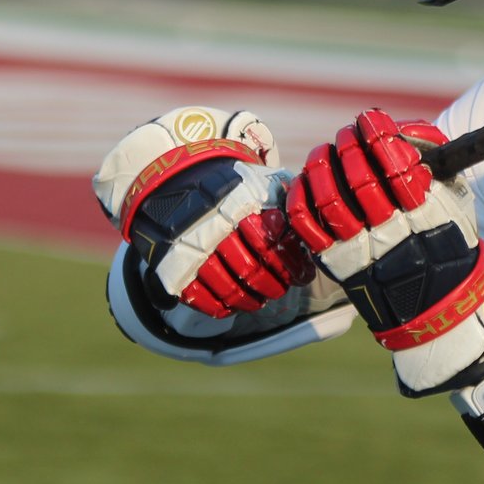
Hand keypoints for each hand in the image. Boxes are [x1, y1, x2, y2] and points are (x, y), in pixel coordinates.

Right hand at [93, 106, 328, 318]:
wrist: (172, 177)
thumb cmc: (229, 185)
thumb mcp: (258, 180)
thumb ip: (285, 199)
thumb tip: (311, 223)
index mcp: (238, 204)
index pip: (271, 244)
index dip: (291, 264)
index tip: (303, 275)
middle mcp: (214, 226)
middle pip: (251, 269)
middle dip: (273, 285)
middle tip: (282, 289)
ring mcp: (190, 246)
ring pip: (227, 286)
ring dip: (248, 299)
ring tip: (260, 300)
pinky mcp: (172, 263)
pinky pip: (198, 295)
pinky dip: (217, 306)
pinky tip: (231, 307)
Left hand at [286, 110, 483, 395]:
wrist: (435, 300)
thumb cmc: (446, 237)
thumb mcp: (456, 196)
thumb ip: (434, 157)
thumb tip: (402, 128)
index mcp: (424, 211)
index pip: (394, 163)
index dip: (377, 134)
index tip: (370, 121)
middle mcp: (390, 230)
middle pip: (359, 177)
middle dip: (349, 146)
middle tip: (348, 135)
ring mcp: (358, 248)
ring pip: (328, 197)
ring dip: (323, 164)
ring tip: (327, 152)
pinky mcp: (333, 260)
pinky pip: (304, 222)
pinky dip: (300, 194)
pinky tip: (307, 179)